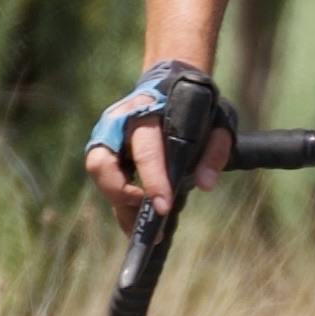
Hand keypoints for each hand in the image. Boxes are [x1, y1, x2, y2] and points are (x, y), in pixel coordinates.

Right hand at [86, 61, 234, 215]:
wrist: (168, 87)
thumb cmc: (193, 107)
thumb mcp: (216, 123)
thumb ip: (215, 151)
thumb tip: (205, 184)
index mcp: (145, 110)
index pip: (146, 150)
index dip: (153, 181)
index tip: (163, 208)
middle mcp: (117, 123)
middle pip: (102, 163)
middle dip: (120, 195)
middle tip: (149, 214)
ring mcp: (105, 137)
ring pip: (98, 176)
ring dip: (119, 205)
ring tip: (143, 228)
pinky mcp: (104, 152)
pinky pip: (106, 183)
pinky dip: (120, 206)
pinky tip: (137, 224)